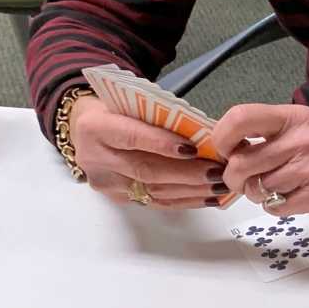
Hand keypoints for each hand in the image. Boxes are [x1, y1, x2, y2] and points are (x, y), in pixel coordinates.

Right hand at [68, 93, 227, 208]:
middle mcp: (96, 158)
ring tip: (219, 185)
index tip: (192, 148)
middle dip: (187, 173)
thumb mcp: (130, 105)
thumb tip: (203, 132)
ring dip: (192, 190)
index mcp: (95, 128)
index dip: (162, 144)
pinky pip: (156, 202)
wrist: (89, 132)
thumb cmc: (117, 112)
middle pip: (145, 170)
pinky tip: (208, 197)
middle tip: (217, 171)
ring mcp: (107, 183)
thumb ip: (158, 118)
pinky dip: (185, 200)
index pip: (131, 137)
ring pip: (154, 191)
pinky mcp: (119, 198)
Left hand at [211, 104, 308, 218]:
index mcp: (294, 118)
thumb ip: (264, 134)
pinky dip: (276, 206)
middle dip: (234, 177)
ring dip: (258, 194)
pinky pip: (275, 206)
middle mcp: (303, 140)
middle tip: (243, 179)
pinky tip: (291, 197)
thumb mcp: (300, 129)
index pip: (240, 118)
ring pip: (256, 187)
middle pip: (241, 162)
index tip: (224, 150)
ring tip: (276, 187)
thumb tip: (222, 150)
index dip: (221, 138)